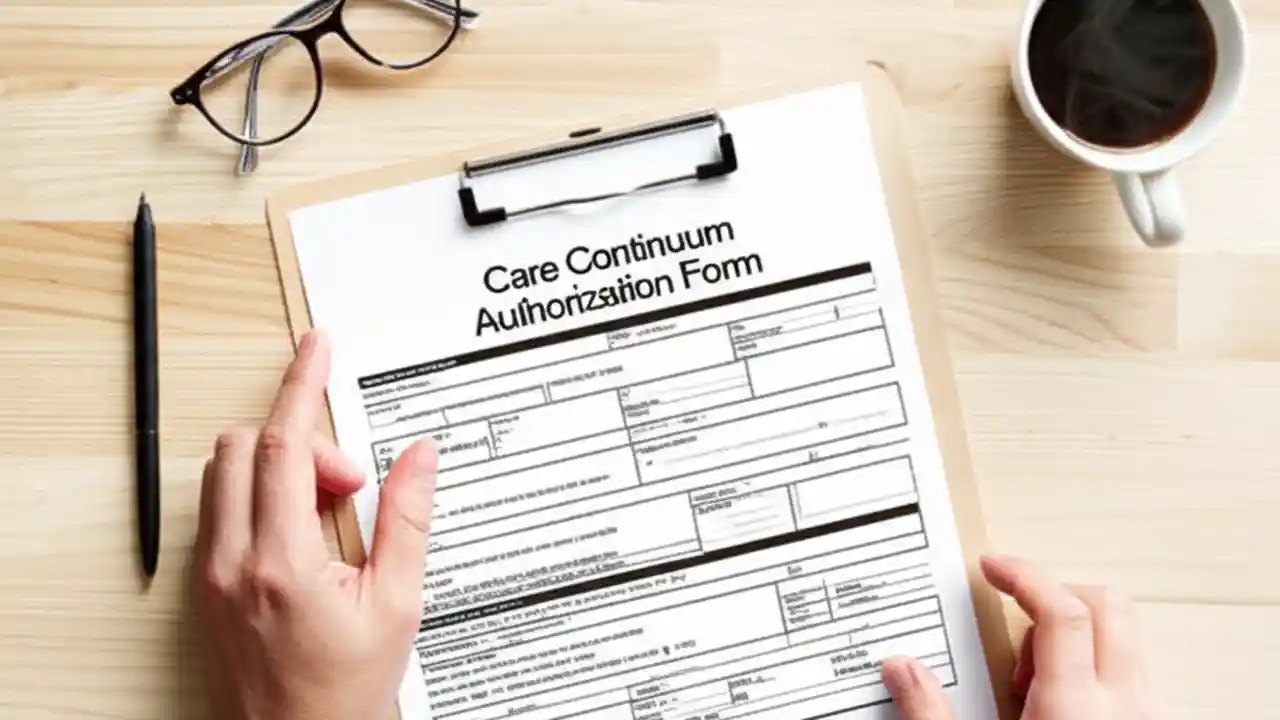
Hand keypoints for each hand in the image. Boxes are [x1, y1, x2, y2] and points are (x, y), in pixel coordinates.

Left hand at [193, 330, 437, 719]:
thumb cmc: (341, 695)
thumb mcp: (397, 606)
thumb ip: (407, 521)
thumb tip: (418, 458)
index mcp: (281, 564)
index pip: (282, 447)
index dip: (301, 386)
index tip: (316, 348)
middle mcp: (232, 564)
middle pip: (242, 450)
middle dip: (300, 442)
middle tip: (348, 480)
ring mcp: (211, 578)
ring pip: (223, 477)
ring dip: (276, 470)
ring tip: (327, 509)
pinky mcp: (204, 590)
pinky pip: (221, 514)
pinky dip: (260, 500)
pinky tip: (302, 535)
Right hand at [880, 555, 1161, 719]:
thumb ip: (931, 712)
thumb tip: (901, 670)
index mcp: (1075, 704)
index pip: (1061, 608)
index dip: (1024, 575)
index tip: (994, 568)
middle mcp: (1125, 705)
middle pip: (1107, 607)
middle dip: (1057, 597)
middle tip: (1015, 624)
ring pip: (1126, 643)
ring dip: (1079, 640)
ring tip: (1034, 682)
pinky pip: (1136, 681)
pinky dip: (1100, 675)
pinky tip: (1064, 711)